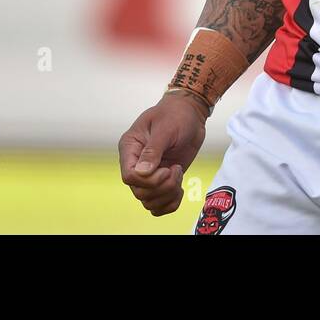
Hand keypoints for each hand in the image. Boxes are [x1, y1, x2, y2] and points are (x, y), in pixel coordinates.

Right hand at [118, 92, 207, 215]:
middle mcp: (135, 163)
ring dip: (168, 194)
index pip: (129, 176)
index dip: (149, 180)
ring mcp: (148, 174)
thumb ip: (153, 150)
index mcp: (130, 148)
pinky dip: (171, 203)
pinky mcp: (161, 181)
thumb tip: (142, 172)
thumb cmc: (176, 115)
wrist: (190, 114)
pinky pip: (159, 205)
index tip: (166, 169)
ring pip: (149, 202)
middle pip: (140, 192)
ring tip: (178, 173)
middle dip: (162, 187)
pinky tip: (180, 188)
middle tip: (176, 169)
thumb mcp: (166, 128)